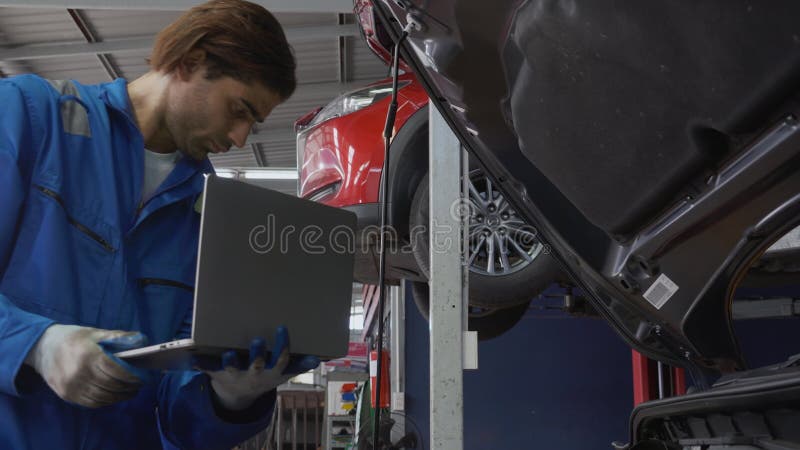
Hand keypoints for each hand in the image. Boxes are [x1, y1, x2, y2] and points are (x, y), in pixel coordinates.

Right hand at [25, 324, 147, 407]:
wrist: (42, 348)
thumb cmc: (73, 338)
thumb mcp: (95, 333)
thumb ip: (119, 337)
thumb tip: (142, 341)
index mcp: (88, 355)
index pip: (117, 371)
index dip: (133, 376)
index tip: (145, 377)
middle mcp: (79, 372)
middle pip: (112, 385)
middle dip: (129, 387)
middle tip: (140, 385)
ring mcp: (71, 386)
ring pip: (103, 397)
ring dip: (120, 396)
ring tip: (130, 391)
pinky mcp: (66, 395)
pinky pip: (91, 403)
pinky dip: (106, 401)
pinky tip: (114, 395)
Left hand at [203, 326, 319, 410]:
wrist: (238, 396)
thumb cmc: (264, 376)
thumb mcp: (283, 374)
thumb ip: (300, 365)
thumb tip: (318, 359)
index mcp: (271, 371)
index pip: (280, 360)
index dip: (281, 346)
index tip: (281, 328)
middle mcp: (253, 373)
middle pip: (256, 365)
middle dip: (257, 354)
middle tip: (256, 340)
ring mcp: (235, 373)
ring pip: (233, 368)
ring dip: (230, 361)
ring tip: (228, 352)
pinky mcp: (218, 373)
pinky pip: (208, 369)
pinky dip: (201, 365)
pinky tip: (194, 358)